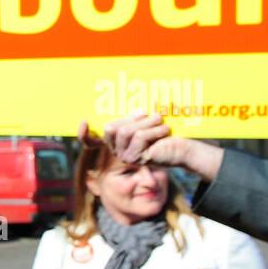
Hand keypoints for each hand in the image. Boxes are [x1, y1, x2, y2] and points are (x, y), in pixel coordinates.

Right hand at [80, 114, 224, 181]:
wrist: (184, 147)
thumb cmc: (165, 131)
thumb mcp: (147, 120)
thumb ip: (136, 117)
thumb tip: (134, 109)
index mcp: (116, 142)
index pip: (91, 141)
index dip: (84, 134)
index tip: (83, 121)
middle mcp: (117, 151)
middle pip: (111, 128)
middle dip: (132, 118)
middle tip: (150, 114)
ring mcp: (126, 157)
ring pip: (126, 132)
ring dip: (146, 122)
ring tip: (160, 120)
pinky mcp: (137, 159)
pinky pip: (139, 138)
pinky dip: (153, 130)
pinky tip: (164, 129)